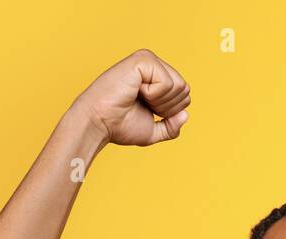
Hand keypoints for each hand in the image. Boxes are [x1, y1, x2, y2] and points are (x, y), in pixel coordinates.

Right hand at [74, 49, 190, 146]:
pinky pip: (168, 83)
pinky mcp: (143, 60)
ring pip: (180, 86)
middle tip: (143, 105)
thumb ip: (171, 127)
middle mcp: (153, 64)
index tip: (148, 111)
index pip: (184, 95)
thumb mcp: (153, 131)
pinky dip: (154, 95)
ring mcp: (148, 60)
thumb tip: (186, 114)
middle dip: (168, 108)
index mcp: (156, 77)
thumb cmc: (119, 125)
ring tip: (138, 98)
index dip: (171, 112)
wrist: (99, 123)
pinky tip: (135, 91)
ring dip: (160, 102)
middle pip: (185, 90)